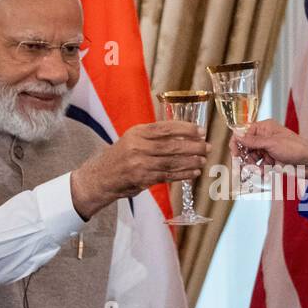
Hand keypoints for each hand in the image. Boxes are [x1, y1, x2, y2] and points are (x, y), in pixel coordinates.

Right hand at [70, 121, 209, 218]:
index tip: (200, 131)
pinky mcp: (142, 179)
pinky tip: (194, 172)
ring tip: (203, 160)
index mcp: (137, 133)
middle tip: (207, 147)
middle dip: (193, 147)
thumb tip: (183, 135)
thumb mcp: (133, 139)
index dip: (185, 129)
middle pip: (171, 146)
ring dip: (191, 162)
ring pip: (171, 162)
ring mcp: (140, 164)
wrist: (100, 176)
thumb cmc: (121, 156)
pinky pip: (168, 176)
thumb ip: (154, 136)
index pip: (165, 128)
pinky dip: (183, 174)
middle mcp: (138, 147)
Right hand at [234, 119, 307, 167]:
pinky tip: (263, 174)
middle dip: (244, 156)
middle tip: (242, 166)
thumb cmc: (295, 148)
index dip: (237, 142)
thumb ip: (253, 141)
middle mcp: (265, 137)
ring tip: (255, 171)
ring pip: (253, 157)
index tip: (234, 153)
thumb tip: (237, 135)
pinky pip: (260, 165)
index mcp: (265, 128)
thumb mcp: (272, 143)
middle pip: (247, 146)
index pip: (245, 132)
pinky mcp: (273, 160)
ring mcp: (269, 149)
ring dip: (252, 165)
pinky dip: (260, 170)